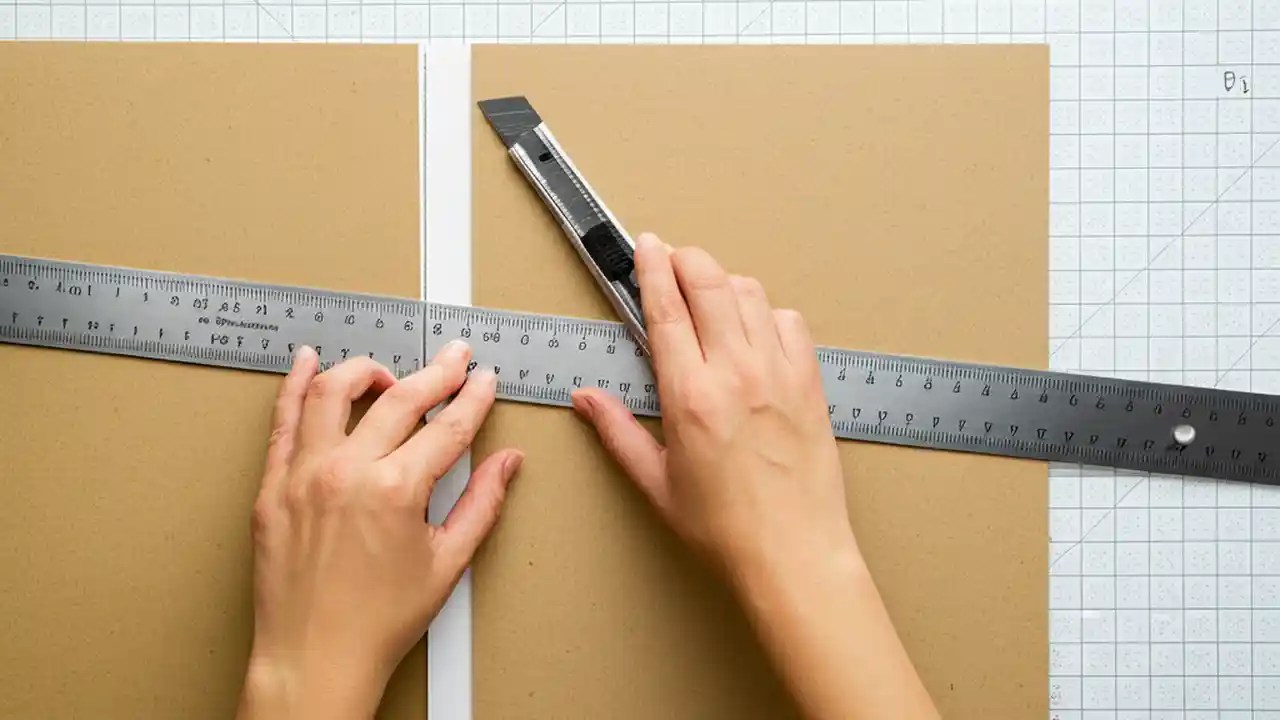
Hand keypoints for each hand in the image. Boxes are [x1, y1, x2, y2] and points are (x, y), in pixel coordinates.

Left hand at [236, 342, 521, 719]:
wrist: (314, 660)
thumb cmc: (376, 623)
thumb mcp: (447, 564)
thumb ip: (481, 504)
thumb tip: (506, 464)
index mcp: (395, 491)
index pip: (448, 427)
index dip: (474, 399)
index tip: (483, 382)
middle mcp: (347, 473)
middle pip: (400, 399)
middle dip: (436, 372)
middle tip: (454, 358)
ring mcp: (304, 475)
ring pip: (332, 392)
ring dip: (366, 370)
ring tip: (387, 372)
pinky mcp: (272, 487)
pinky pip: (282, 421)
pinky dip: (294, 385)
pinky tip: (306, 364)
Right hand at [572, 233, 937, 719]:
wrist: (795, 554)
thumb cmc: (726, 529)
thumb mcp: (656, 484)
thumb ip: (618, 432)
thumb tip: (587, 399)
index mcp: (690, 396)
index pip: (666, 308)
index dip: (652, 267)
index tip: (645, 246)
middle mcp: (736, 373)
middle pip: (709, 281)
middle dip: (686, 259)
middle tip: (672, 259)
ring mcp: (778, 373)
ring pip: (750, 293)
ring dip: (724, 282)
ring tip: (708, 295)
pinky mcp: (809, 382)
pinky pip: (789, 321)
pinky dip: (767, 313)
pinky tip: (754, 331)